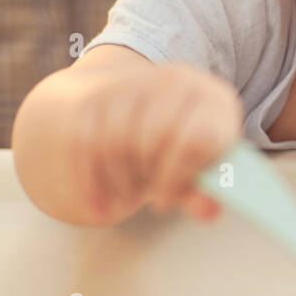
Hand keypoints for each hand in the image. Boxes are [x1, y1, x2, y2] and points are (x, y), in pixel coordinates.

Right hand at [70, 63, 242, 223]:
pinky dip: (89, 181)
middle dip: (147, 179)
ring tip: (130, 198)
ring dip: (118, 182)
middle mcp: (173, 83)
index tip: (165, 202)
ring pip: (114, 141)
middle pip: (150, 138)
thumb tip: (208, 211)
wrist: (153, 109)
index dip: (176, 177)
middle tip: (151, 203)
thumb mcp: (203, 167)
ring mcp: (133, 85)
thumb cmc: (186, 145)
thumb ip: (206, 191)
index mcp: (211, 100)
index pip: (195, 139)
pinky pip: (84, 143)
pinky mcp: (98, 98)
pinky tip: (99, 205)